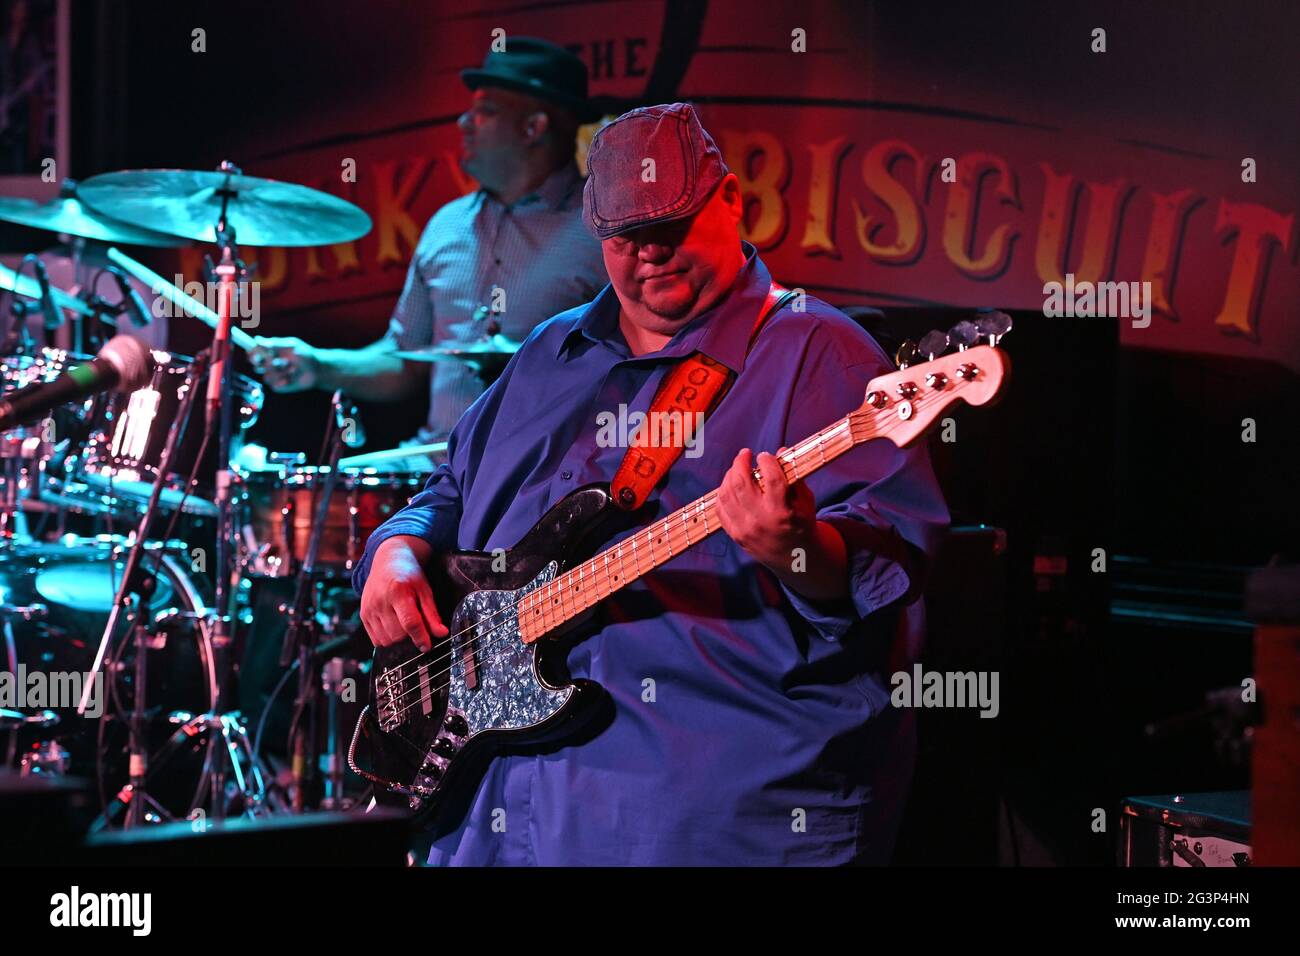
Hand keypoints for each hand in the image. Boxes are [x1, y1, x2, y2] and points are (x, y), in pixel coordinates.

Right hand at [248, 335, 321, 391]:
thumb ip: (274, 344)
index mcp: (269, 352)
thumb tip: (256, 339)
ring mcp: (273, 375)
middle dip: (263, 363)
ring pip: (266, 376)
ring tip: (292, 368)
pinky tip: (292, 377)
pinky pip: (274, 384)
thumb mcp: (290, 346)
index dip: (251, 352)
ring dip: (280, 372)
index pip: (254, 352)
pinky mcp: (278, 386)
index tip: (253, 352)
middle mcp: (268, 364)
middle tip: (272, 360)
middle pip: (256, 365)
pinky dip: (283, 381)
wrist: (317, 370)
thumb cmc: (305, 355)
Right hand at [359, 536, 448, 651]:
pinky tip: (393, 625)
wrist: (388, 562)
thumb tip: (441, 633)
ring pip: (387, 640)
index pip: (410, 622)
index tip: (427, 646)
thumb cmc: (409, 576)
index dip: (420, 637)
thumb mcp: (425, 590)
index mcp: (398, 592)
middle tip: (415, 624)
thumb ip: (432, 613)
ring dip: (398, 638)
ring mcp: (369, 608)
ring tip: (403, 622)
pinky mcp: (363, 615)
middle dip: (410, 635)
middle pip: (398, 634)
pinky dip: (387, 638)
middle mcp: (380, 601)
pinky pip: (376, 640)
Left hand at [715, 448, 816, 570]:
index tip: (765, 455)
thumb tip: (780, 452)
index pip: (771, 478)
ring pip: (727, 494)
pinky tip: (729, 485)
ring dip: (729, 476)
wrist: (796, 560)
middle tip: (745, 454)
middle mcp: (760, 520)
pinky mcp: (736, 535)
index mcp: (782, 511)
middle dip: (740, 463)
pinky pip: (721, 509)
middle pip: (741, 483)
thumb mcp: (806, 501)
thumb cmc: (802, 525)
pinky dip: (722, 494)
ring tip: (737, 468)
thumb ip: (793, 477)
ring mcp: (745, 529)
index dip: (766, 461)